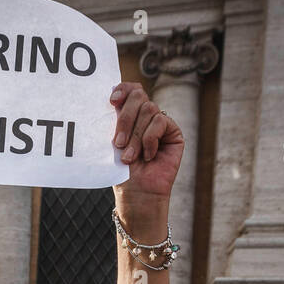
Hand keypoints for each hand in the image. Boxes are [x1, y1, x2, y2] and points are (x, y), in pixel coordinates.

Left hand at [110, 82, 183, 210]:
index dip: (123, 89)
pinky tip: (148, 155)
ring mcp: (160, 123)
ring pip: (148, 109)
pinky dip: (150, 139)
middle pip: (138, 96)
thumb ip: (114, 119)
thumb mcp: (112, 142)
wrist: (136, 194)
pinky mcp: (173, 132)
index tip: (111, 101)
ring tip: (130, 158)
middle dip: (125, 119)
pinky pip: (160, 122)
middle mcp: (145, 116)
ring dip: (135, 136)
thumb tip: (111, 96)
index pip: (130, 90)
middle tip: (117, 144)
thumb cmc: (121, 172)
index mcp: (129, 115)